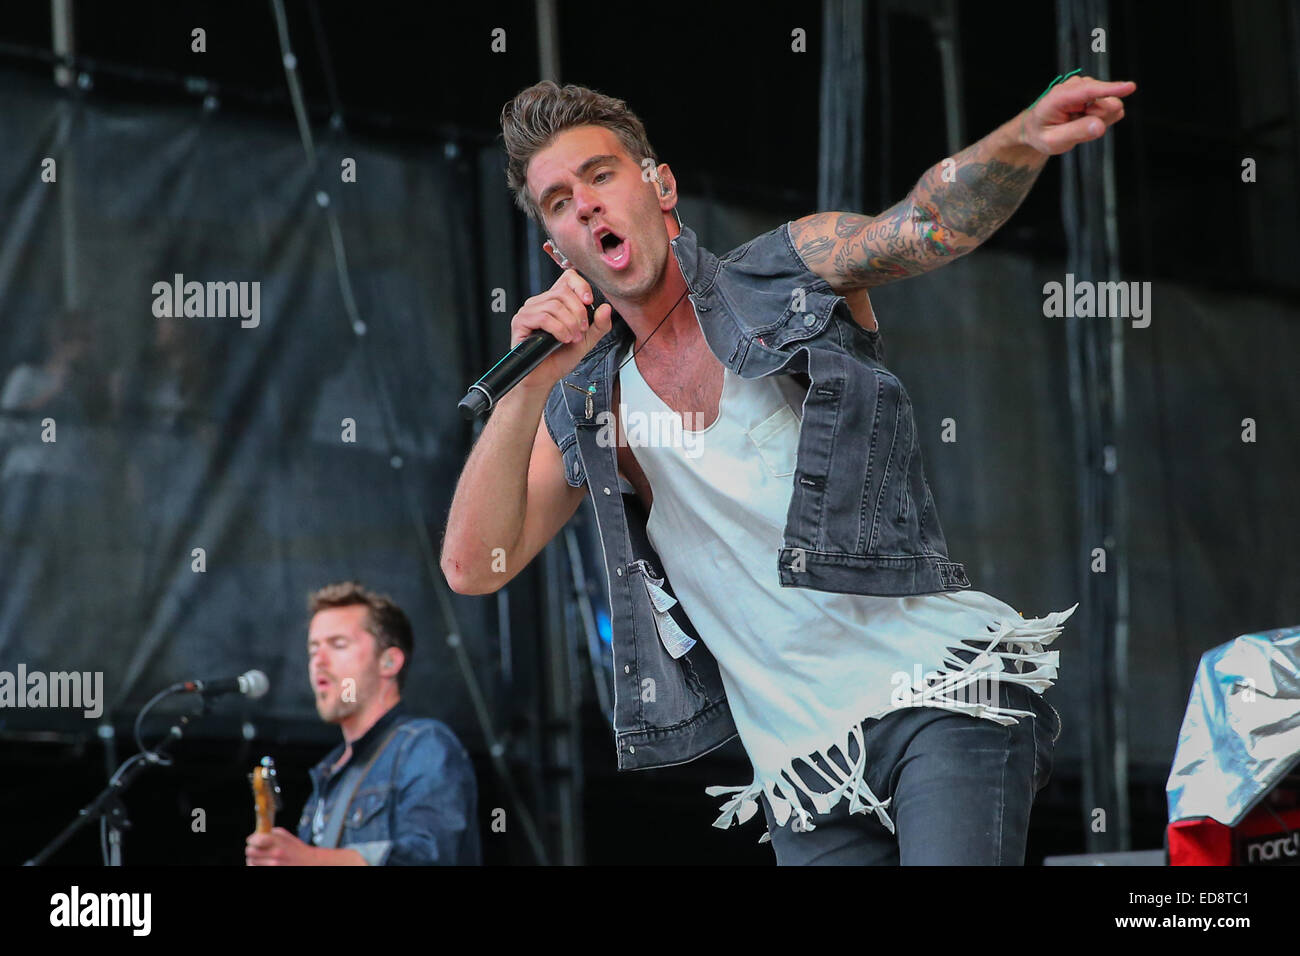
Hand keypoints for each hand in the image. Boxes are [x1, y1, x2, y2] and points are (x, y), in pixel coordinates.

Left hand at [245, 827, 320, 865]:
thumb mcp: (286, 835)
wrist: (308, 862)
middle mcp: (274, 854)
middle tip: (255, 849)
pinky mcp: (272, 871)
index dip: (252, 839)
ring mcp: (273, 865)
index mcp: (278, 842)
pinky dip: (256, 866)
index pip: (255, 840)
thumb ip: (270, 833)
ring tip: (261, 857)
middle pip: (250, 851)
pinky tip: (262, 863)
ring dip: (253, 859)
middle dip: (251, 849)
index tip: (252, 840)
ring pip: (250, 862)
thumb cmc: (296, 849)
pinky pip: (255, 869)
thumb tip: (256, 834)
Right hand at [510, 268, 613, 389]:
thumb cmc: (560, 358)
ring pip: (554, 305)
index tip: (589, 301)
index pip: (568, 277)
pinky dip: (558, 329)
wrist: (545, 377)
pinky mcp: (521, 322)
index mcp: (556, 302)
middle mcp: (541, 302)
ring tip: (572, 338)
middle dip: (578, 313)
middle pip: (563, 292)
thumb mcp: (587, 341)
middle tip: (582, 331)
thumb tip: (606, 308)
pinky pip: (543, 317)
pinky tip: (563, 339)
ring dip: (569, 323)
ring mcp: (529, 311)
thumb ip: (599, 325)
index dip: (580, 286)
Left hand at [1019, 75, 1135, 155]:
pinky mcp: (1095, 93)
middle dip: (1098, 120)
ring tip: (1077, 124)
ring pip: (1110, 107)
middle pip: (1106, 103)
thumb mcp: (1052, 141)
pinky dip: (1099, 119)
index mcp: (1060, 96)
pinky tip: (1084, 120)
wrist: (1037, 127)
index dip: (1110, 89)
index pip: (1089, 91)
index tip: (1130, 87)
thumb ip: (1075, 133)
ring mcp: (1087, 88)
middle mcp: (1076, 86)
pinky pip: (1110, 109)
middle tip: (1075, 127)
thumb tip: (1100, 126)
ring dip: (1097, 121)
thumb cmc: (1042, 133)